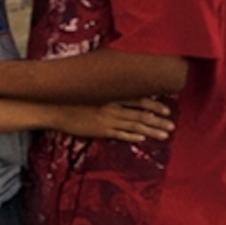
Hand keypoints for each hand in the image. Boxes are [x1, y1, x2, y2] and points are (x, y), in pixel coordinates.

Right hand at [54, 96, 175, 143]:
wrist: (53, 107)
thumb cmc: (70, 96)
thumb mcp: (90, 87)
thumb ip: (105, 87)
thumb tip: (118, 85)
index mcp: (111, 95)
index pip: (138, 100)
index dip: (154, 105)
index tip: (166, 111)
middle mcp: (112, 107)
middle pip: (141, 115)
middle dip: (158, 122)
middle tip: (172, 127)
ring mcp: (107, 119)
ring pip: (134, 126)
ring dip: (151, 131)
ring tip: (165, 135)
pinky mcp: (100, 130)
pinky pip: (120, 134)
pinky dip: (131, 136)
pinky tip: (142, 139)